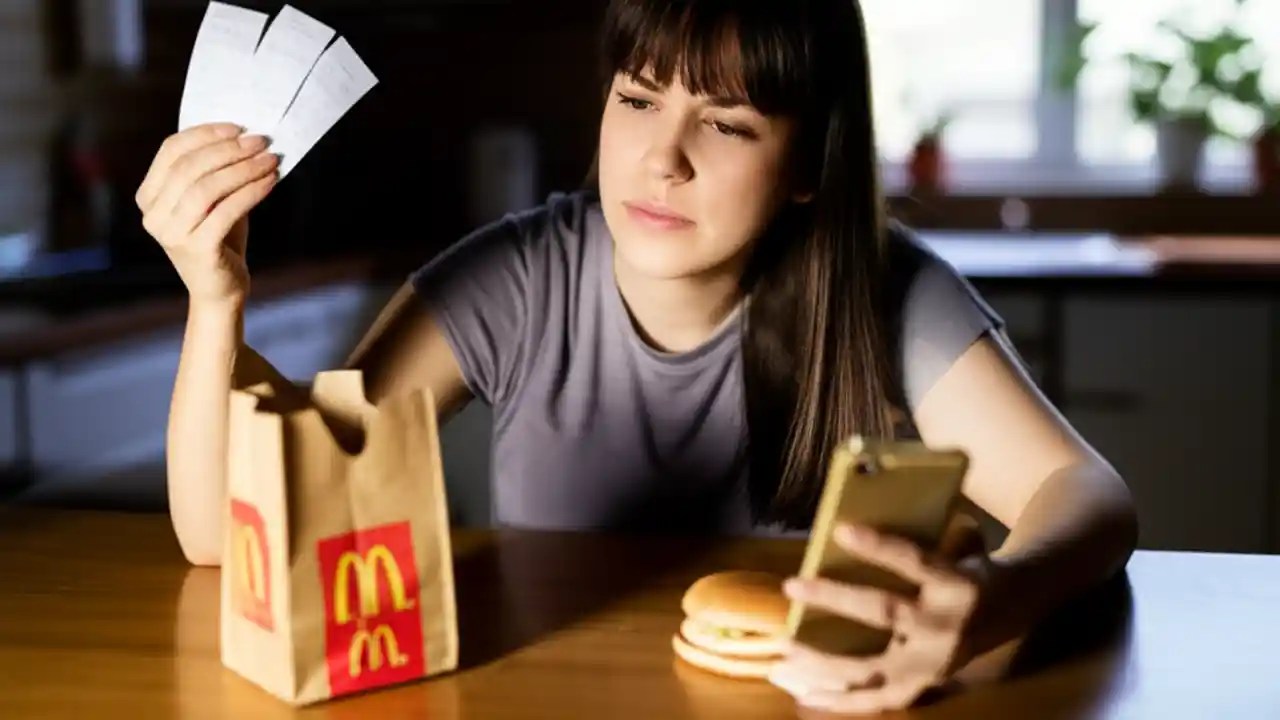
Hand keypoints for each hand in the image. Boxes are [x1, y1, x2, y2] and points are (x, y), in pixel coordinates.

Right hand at [135, 122, 280, 307]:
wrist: (221, 289)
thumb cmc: (220, 238)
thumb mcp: (213, 199)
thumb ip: (215, 169)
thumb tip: (245, 135)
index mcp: (149, 196)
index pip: (171, 150)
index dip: (205, 134)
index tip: (238, 127)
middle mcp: (153, 215)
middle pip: (190, 167)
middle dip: (229, 150)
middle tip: (261, 141)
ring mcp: (171, 234)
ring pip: (207, 187)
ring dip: (243, 169)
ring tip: (270, 159)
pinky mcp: (196, 249)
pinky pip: (226, 210)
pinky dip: (251, 192)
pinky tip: (271, 181)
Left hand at [769, 516, 991, 715]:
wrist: (1016, 608)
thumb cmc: (971, 570)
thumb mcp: (957, 548)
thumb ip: (916, 544)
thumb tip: (853, 525)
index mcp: (956, 582)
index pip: (914, 560)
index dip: (879, 547)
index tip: (841, 530)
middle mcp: (945, 624)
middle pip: (884, 611)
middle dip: (834, 599)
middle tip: (791, 585)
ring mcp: (934, 662)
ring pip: (872, 665)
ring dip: (822, 661)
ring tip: (783, 652)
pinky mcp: (924, 685)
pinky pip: (877, 700)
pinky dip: (840, 700)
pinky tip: (805, 695)